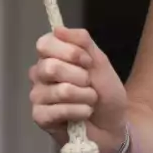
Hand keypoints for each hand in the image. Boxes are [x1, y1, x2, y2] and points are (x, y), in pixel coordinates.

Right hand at [28, 26, 128, 151]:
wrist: (114, 124)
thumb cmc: (105, 94)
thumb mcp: (100, 62)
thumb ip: (82, 41)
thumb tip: (58, 28)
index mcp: (51, 57)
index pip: (45, 44)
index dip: (70, 52)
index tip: (88, 62)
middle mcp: (40, 74)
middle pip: (51, 67)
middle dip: (81, 77)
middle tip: (90, 85)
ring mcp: (38, 96)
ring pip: (60, 90)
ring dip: (85, 97)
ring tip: (90, 101)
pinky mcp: (40, 117)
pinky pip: (58, 110)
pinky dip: (80, 111)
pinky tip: (84, 114)